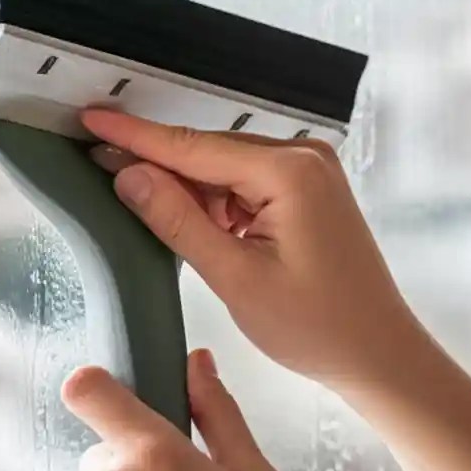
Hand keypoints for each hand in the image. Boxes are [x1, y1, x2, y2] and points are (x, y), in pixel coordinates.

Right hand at [83, 110, 414, 394]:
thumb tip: (130, 176)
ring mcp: (310, 172)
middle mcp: (304, 157)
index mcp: (290, 172)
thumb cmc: (320, 326)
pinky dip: (220, 207)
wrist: (377, 352)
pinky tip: (211, 239)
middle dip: (160, 171)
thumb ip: (178, 221)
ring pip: (224, 171)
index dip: (135, 135)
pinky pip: (246, 184)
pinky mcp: (308, 191)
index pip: (192, 146)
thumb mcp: (235, 278)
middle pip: (207, 154)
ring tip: (181, 242)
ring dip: (193, 198)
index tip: (92, 119)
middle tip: (107, 183)